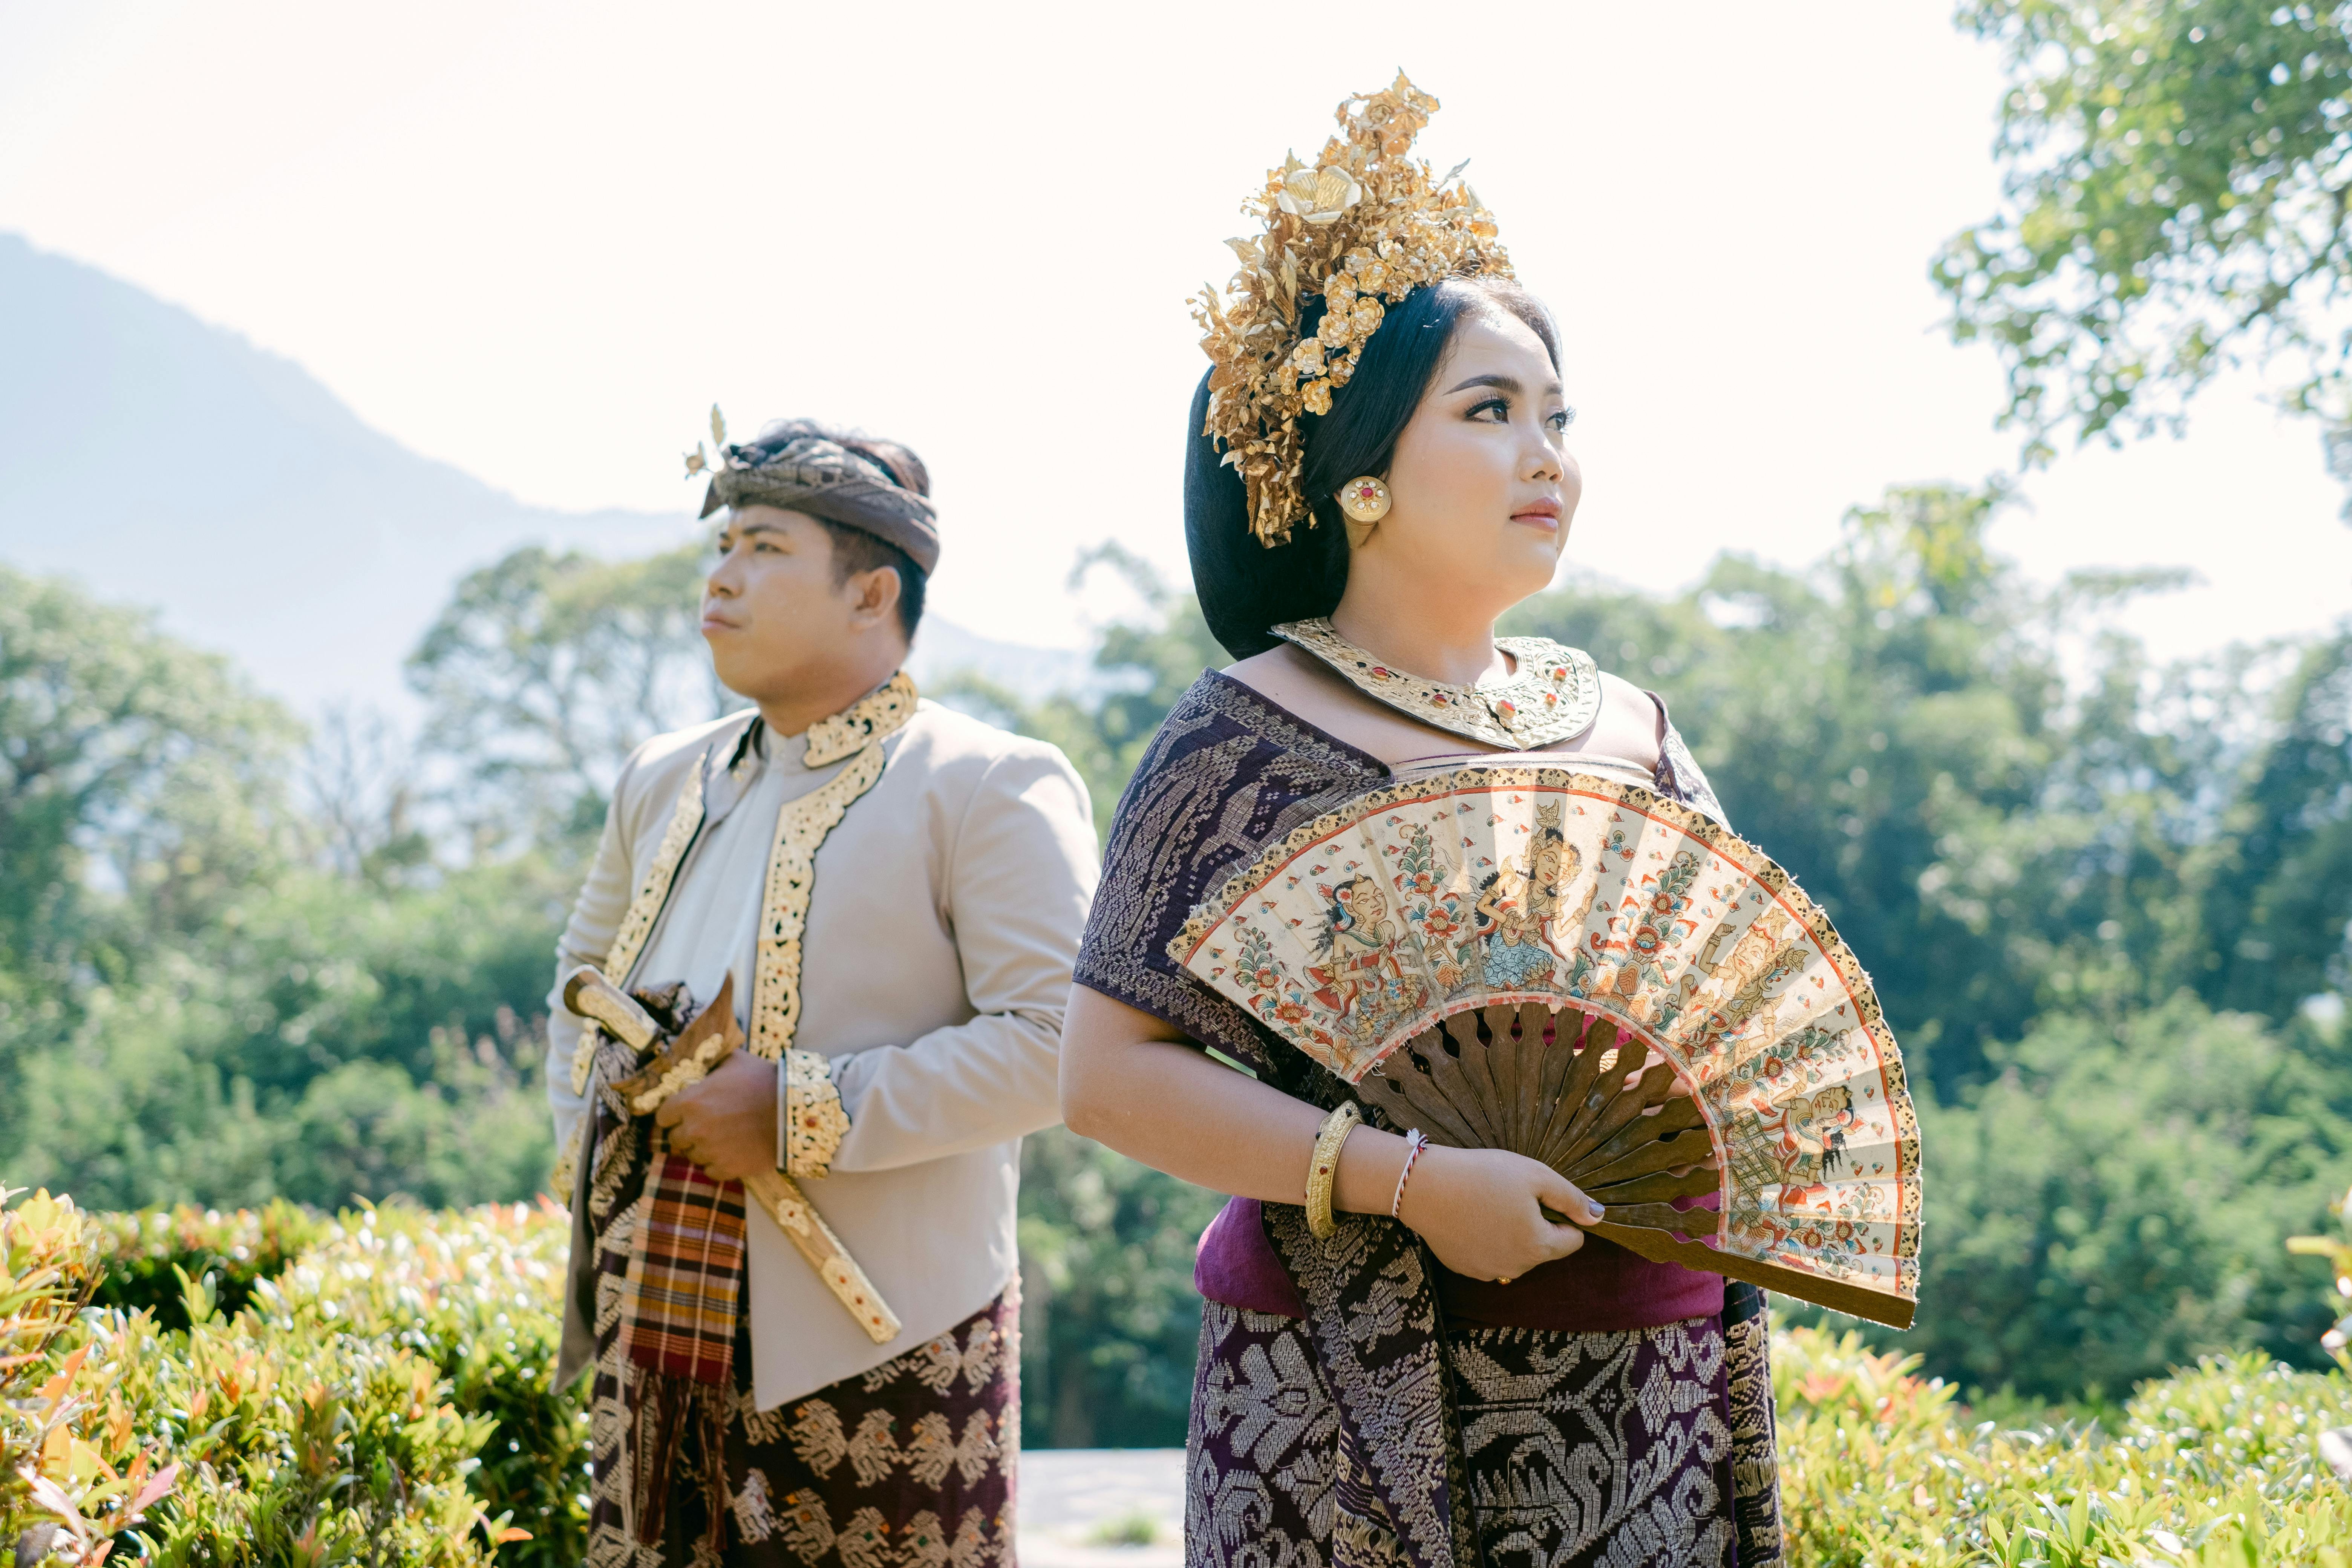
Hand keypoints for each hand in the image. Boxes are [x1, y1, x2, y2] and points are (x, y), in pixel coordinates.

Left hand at [655, 1052, 775, 1182]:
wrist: (793, 1110)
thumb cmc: (763, 1080)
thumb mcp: (736, 1060)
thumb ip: (713, 1063)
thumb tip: (703, 1060)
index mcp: (690, 1102)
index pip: (662, 1116)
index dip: (672, 1114)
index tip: (683, 1113)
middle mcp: (694, 1129)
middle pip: (675, 1139)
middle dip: (686, 1132)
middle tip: (704, 1127)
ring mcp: (709, 1151)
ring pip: (692, 1157)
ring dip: (702, 1149)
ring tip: (720, 1140)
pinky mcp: (727, 1168)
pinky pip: (710, 1172)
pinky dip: (717, 1164)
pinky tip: (730, 1153)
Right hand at [1394, 1144, 1601, 1282]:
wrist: (1423, 1187)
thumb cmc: (1483, 1175)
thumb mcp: (1535, 1175)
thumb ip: (1571, 1199)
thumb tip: (1598, 1217)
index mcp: (1538, 1246)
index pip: (1573, 1241)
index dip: (1562, 1215)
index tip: (1538, 1195)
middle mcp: (1516, 1269)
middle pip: (1543, 1247)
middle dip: (1535, 1224)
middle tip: (1509, 1195)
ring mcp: (1488, 1272)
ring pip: (1515, 1253)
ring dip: (1510, 1234)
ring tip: (1487, 1204)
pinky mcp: (1465, 1268)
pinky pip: (1489, 1256)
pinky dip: (1486, 1240)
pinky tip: (1470, 1217)